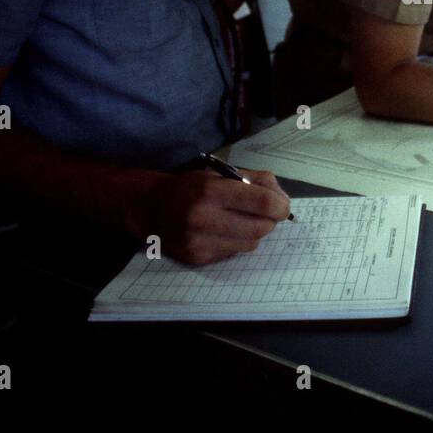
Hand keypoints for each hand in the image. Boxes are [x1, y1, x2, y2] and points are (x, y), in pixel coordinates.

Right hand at [125, 167, 290, 264]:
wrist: (150, 208)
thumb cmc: (189, 187)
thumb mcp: (220, 173)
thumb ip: (254, 180)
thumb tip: (282, 199)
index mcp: (211, 191)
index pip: (262, 203)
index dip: (280, 205)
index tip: (282, 206)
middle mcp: (204, 218)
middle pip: (261, 227)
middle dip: (270, 220)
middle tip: (264, 213)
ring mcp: (200, 242)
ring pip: (251, 243)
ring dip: (255, 232)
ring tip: (243, 221)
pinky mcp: (198, 259)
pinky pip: (235, 253)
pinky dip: (238, 242)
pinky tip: (225, 232)